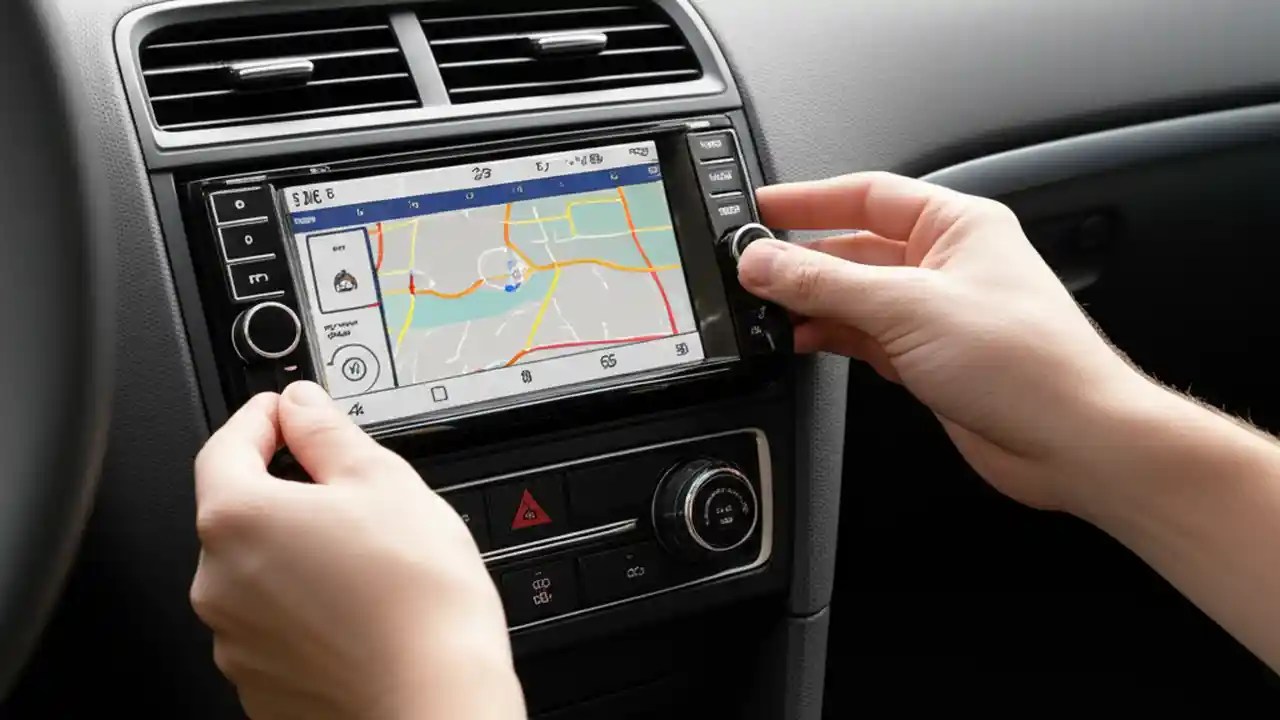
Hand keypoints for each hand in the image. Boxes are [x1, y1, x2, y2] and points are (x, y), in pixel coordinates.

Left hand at [191, 382, 524, 719]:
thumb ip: (329, 432)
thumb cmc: (417, 600)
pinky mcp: (260, 683)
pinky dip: (307, 608)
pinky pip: (275, 625)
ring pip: (261, 572)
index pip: (228, 444)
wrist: (434, 703)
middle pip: (244, 512)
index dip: (265, 417)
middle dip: (291, 493)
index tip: (291, 411)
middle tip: (353, 493)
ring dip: (300, 554)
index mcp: (238, 518)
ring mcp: (235, 640)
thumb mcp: (385, 481)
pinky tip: (361, 607)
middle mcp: (218, 582)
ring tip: (371, 560)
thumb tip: (302, 406)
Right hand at [737, 172, 1146, 511]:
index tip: (760, 210)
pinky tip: (800, 340)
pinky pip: (864, 336)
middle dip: (803, 260)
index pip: (867, 193)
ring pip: (855, 296)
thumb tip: (764, 262)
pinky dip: (830, 337)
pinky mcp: (927, 359)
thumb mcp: (909, 308)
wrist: (1072, 441)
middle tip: (751, 269)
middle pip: (855, 247)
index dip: (810, 199)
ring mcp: (935, 313)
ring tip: (765, 310)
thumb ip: (826, 284)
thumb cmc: (1028, 362)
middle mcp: (946, 264)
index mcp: (957, 225)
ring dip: (812, 303)